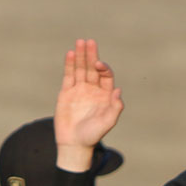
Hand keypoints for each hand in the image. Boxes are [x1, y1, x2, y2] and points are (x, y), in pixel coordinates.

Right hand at [55, 39, 122, 171]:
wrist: (74, 144)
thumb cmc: (93, 135)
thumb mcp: (107, 122)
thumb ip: (115, 107)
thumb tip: (118, 90)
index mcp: (105, 95)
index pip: (106, 75)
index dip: (103, 68)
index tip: (98, 65)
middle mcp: (93, 90)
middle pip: (92, 68)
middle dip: (91, 55)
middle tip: (90, 42)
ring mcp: (79, 90)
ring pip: (80, 69)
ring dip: (80, 56)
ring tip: (79, 42)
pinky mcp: (66, 93)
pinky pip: (68, 76)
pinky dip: (69, 65)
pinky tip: (70, 54)